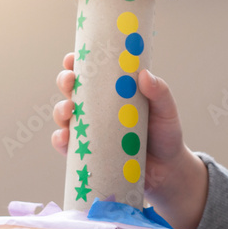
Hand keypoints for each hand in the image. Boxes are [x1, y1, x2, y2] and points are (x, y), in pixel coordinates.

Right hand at [50, 53, 208, 228]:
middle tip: (70, 80)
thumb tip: (144, 75)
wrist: (167, 170)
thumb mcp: (166, 110)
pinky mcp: (88, 154)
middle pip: (72, 90)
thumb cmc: (165, 134)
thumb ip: (159, 92)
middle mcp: (97, 109)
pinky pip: (67, 146)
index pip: (92, 72)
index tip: (72, 58)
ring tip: (69, 109)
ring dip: (60, 110)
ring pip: (65, 116)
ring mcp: (90, 131)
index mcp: (114, 92)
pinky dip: (60, 140)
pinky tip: (64, 137)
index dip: (77, 62)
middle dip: (65, 81)